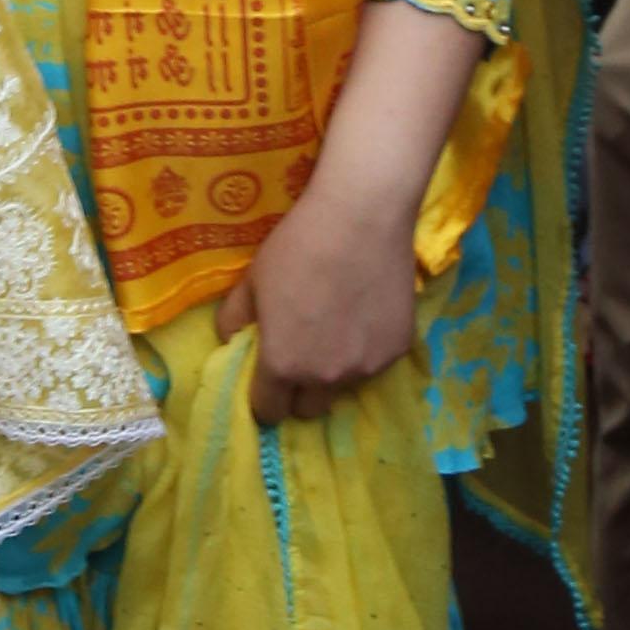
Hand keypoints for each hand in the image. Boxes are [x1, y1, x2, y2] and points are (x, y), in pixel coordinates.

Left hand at [220, 167, 422, 423]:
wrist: (361, 218)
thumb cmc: (298, 247)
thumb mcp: (252, 282)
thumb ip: (233, 321)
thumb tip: (233, 341)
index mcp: (283, 366)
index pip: (268, 411)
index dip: (264, 399)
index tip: (266, 381)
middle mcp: (325, 378)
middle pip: (308, 410)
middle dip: (299, 393)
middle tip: (299, 357)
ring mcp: (366, 367)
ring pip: (343, 387)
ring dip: (334, 372)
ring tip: (335, 329)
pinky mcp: (397, 350)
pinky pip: (373, 364)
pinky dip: (364, 351)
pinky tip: (362, 314)